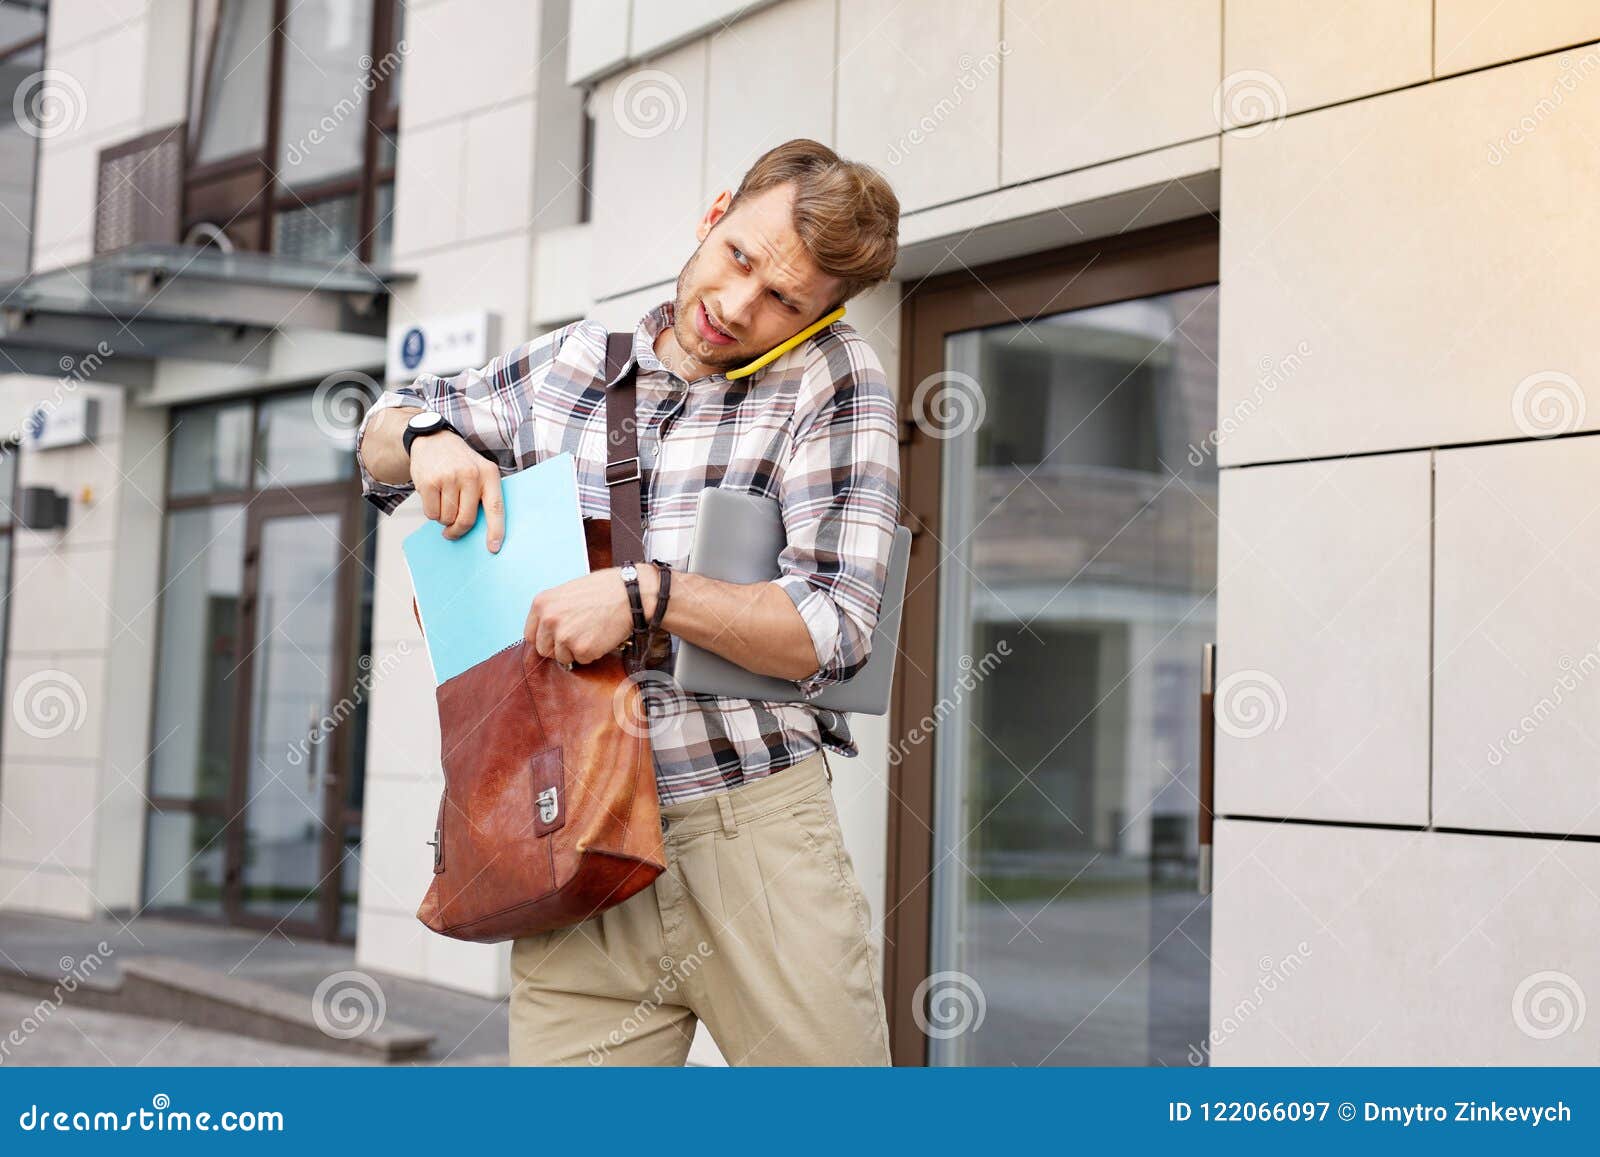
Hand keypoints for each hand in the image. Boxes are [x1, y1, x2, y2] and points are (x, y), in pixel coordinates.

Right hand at [409, 432, 504, 550]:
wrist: (433, 439)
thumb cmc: (461, 463)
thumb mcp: (480, 470)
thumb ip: (484, 494)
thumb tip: (484, 531)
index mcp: (489, 474)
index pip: (496, 507)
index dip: (495, 530)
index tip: (493, 548)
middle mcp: (471, 475)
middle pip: (467, 519)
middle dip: (459, 530)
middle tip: (452, 532)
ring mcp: (449, 477)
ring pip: (447, 518)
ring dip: (444, 518)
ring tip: (444, 501)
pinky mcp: (429, 482)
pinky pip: (431, 513)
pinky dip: (431, 512)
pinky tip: (433, 497)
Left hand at [524, 569, 635, 667]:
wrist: (630, 593)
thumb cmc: (603, 589)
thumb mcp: (567, 592)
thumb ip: (553, 611)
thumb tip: (547, 633)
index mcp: (541, 604)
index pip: (530, 635)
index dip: (545, 638)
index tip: (556, 638)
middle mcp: (549, 620)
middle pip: (544, 650)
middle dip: (559, 648)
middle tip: (577, 637)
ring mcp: (564, 636)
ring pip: (563, 658)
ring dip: (576, 651)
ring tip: (592, 633)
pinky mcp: (582, 649)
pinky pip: (582, 660)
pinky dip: (593, 653)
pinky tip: (601, 636)